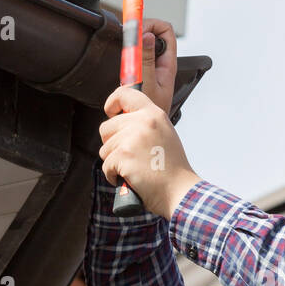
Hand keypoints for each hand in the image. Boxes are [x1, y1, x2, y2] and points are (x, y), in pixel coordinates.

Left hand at [99, 87, 200, 218]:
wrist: (179, 190)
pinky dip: (114, 175)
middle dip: (112, 144)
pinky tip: (131, 178)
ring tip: (135, 168)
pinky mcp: (123, 156)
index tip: (111, 112)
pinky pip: (106, 166)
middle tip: (131, 156)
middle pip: (106, 128)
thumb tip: (122, 120)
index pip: (123, 95)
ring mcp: (131, 139)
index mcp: (153, 114)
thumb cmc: (172, 168)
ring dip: (114, 162)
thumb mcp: (164, 133)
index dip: (112, 103)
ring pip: (104, 149)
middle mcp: (142, 122)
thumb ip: (144, 123)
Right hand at [104, 18, 177, 117]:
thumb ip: (146, 60)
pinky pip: (131, 60)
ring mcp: (150, 68)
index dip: (151, 24)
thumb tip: (148, 35)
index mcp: (167, 63)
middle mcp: (160, 63)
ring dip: (130, 51)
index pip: (165, 30)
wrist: (144, 128)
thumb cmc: (149, 112)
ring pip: (139, 47)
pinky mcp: (139, 74)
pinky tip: (125, 74)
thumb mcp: (147, 84)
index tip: (137, 30)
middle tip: (128, 46)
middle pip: (150, 34)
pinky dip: (125, 62)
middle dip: (137, 36)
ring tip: (128, 64)